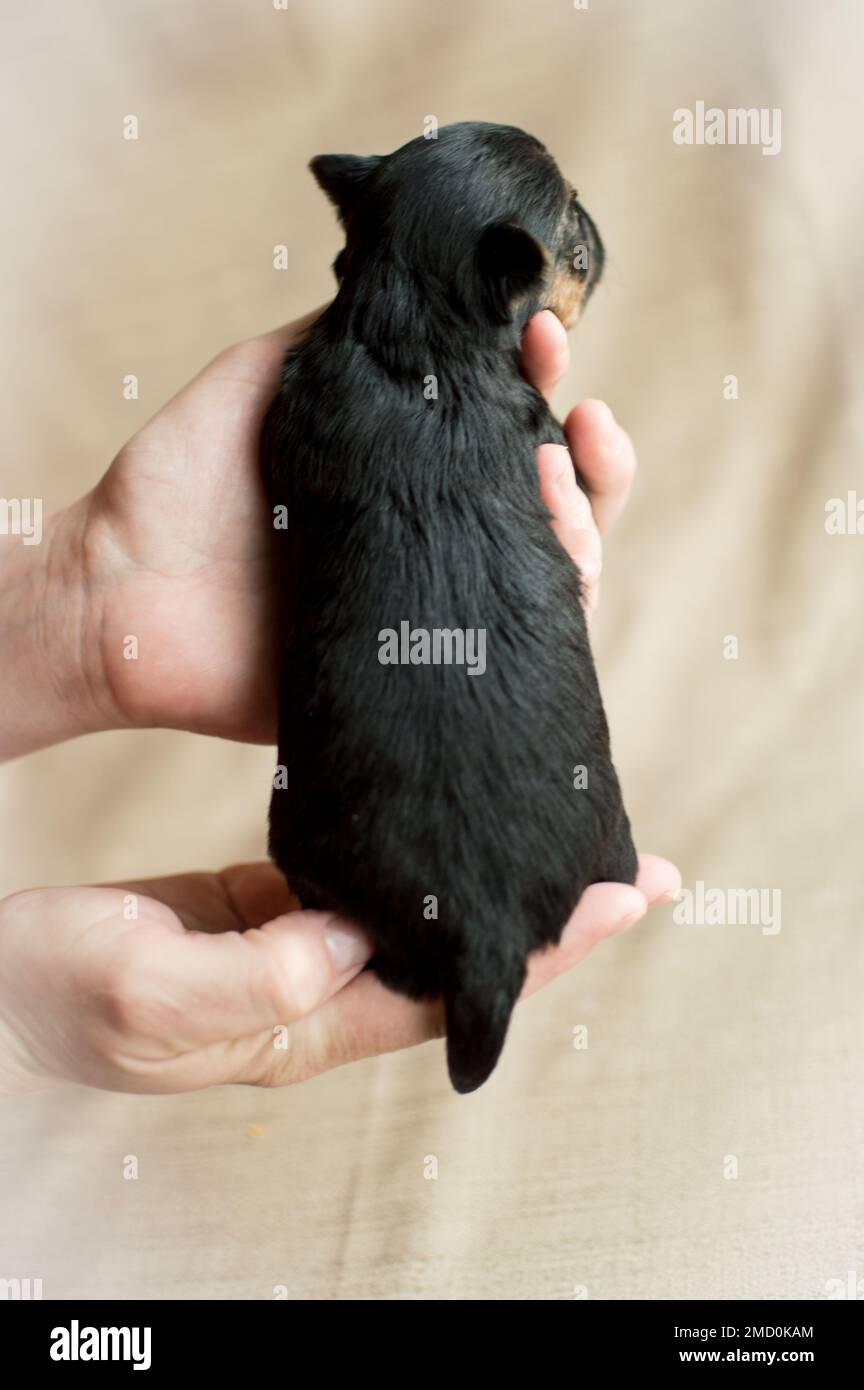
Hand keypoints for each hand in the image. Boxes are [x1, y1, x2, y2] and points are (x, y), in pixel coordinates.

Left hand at [0, 308, 635, 755]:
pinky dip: (558, 606)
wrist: (121, 593)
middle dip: (590, 457)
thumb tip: (418, 287)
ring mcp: (430, 610)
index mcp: (404, 475)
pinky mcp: (420, 674)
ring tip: (558, 475)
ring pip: (554, 578)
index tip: (546, 334)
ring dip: (583, 522)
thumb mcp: (264, 378)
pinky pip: (517, 653)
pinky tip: (558, 558)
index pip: (503, 431)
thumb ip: (340, 341)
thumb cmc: (179, 483)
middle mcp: (429, 540)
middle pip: (552, 507)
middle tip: (577, 416)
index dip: (540, 382)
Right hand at [0, 856, 676, 1095]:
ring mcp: (296, 950)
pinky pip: (364, 883)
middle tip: (629, 862)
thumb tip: (354, 939)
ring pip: (419, 915)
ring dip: (485, 880)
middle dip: (546, 918)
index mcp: (304, 1025)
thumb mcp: (148, 991)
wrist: (7, 973)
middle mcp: (318, 993)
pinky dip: (416, 853)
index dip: (545, 952)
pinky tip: (441, 818)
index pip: (452, 992)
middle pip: (457, 956)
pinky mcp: (265, 908)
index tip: (625, 897)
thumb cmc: (59, 992)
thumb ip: (255, 977)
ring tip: (550, 831)